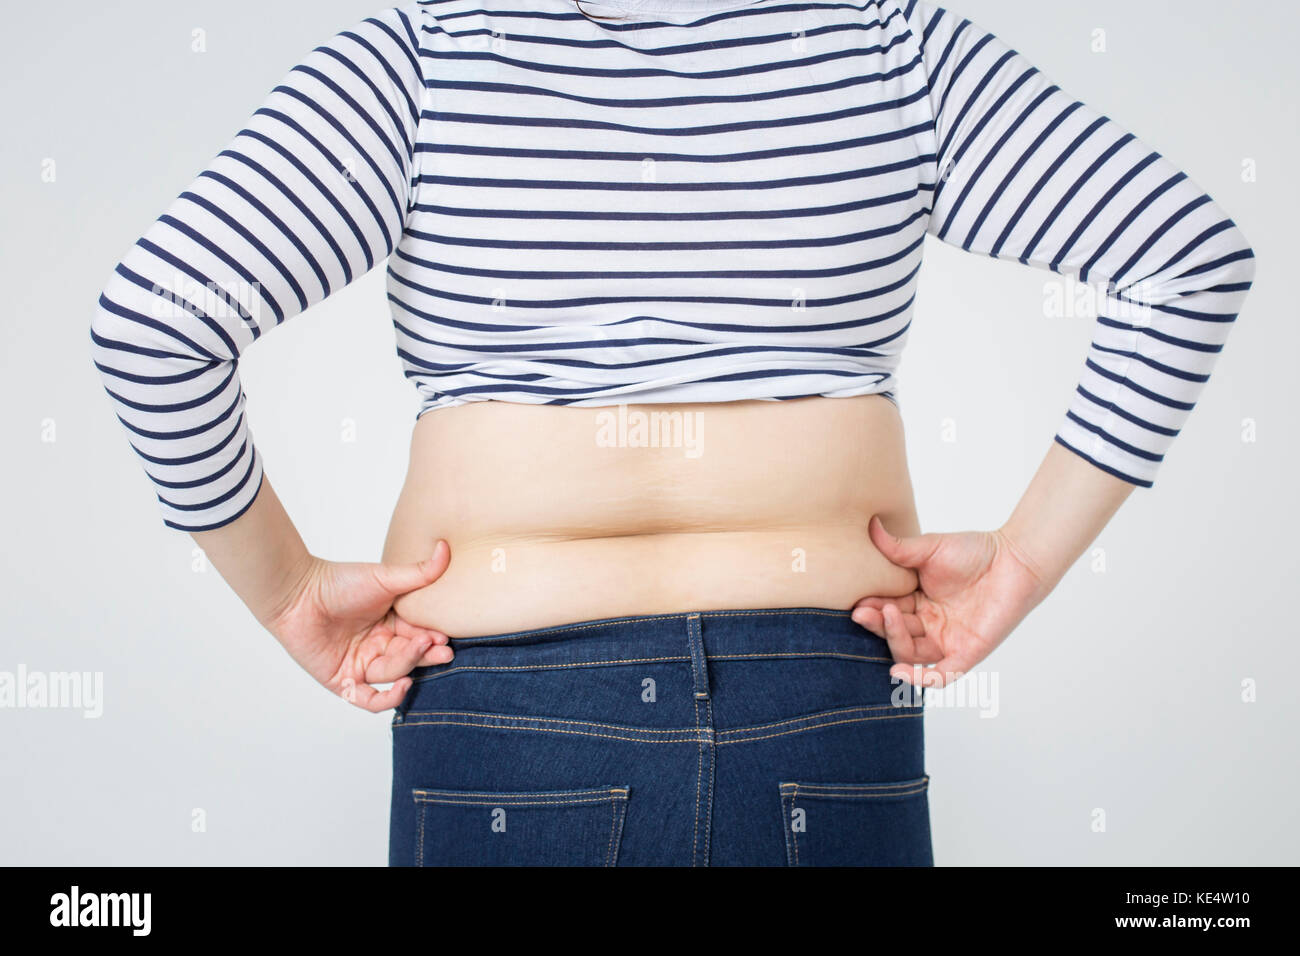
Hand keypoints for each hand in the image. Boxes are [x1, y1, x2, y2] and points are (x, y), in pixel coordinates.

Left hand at [265, 540, 454, 711]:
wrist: (298, 594)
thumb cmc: (339, 582)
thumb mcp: (385, 578)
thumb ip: (418, 572)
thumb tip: (446, 548)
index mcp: (390, 625)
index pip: (418, 637)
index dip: (432, 639)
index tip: (443, 636)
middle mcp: (377, 646)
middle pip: (409, 658)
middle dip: (427, 655)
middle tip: (444, 651)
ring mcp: (360, 665)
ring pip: (392, 674)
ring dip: (409, 665)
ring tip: (419, 650)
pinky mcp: (342, 681)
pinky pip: (368, 700)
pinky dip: (388, 699)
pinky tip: (403, 687)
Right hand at [852, 515, 1048, 687]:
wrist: (1015, 559)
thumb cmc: (975, 552)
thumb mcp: (930, 548)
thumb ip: (899, 547)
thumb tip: (870, 525)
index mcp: (918, 602)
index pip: (886, 610)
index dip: (870, 609)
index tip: (857, 601)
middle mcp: (929, 625)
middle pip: (895, 633)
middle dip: (877, 624)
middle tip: (863, 612)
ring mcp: (947, 641)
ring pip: (910, 652)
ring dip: (893, 638)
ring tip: (886, 616)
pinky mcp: (967, 654)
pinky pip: (942, 674)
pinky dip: (921, 678)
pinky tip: (899, 672)